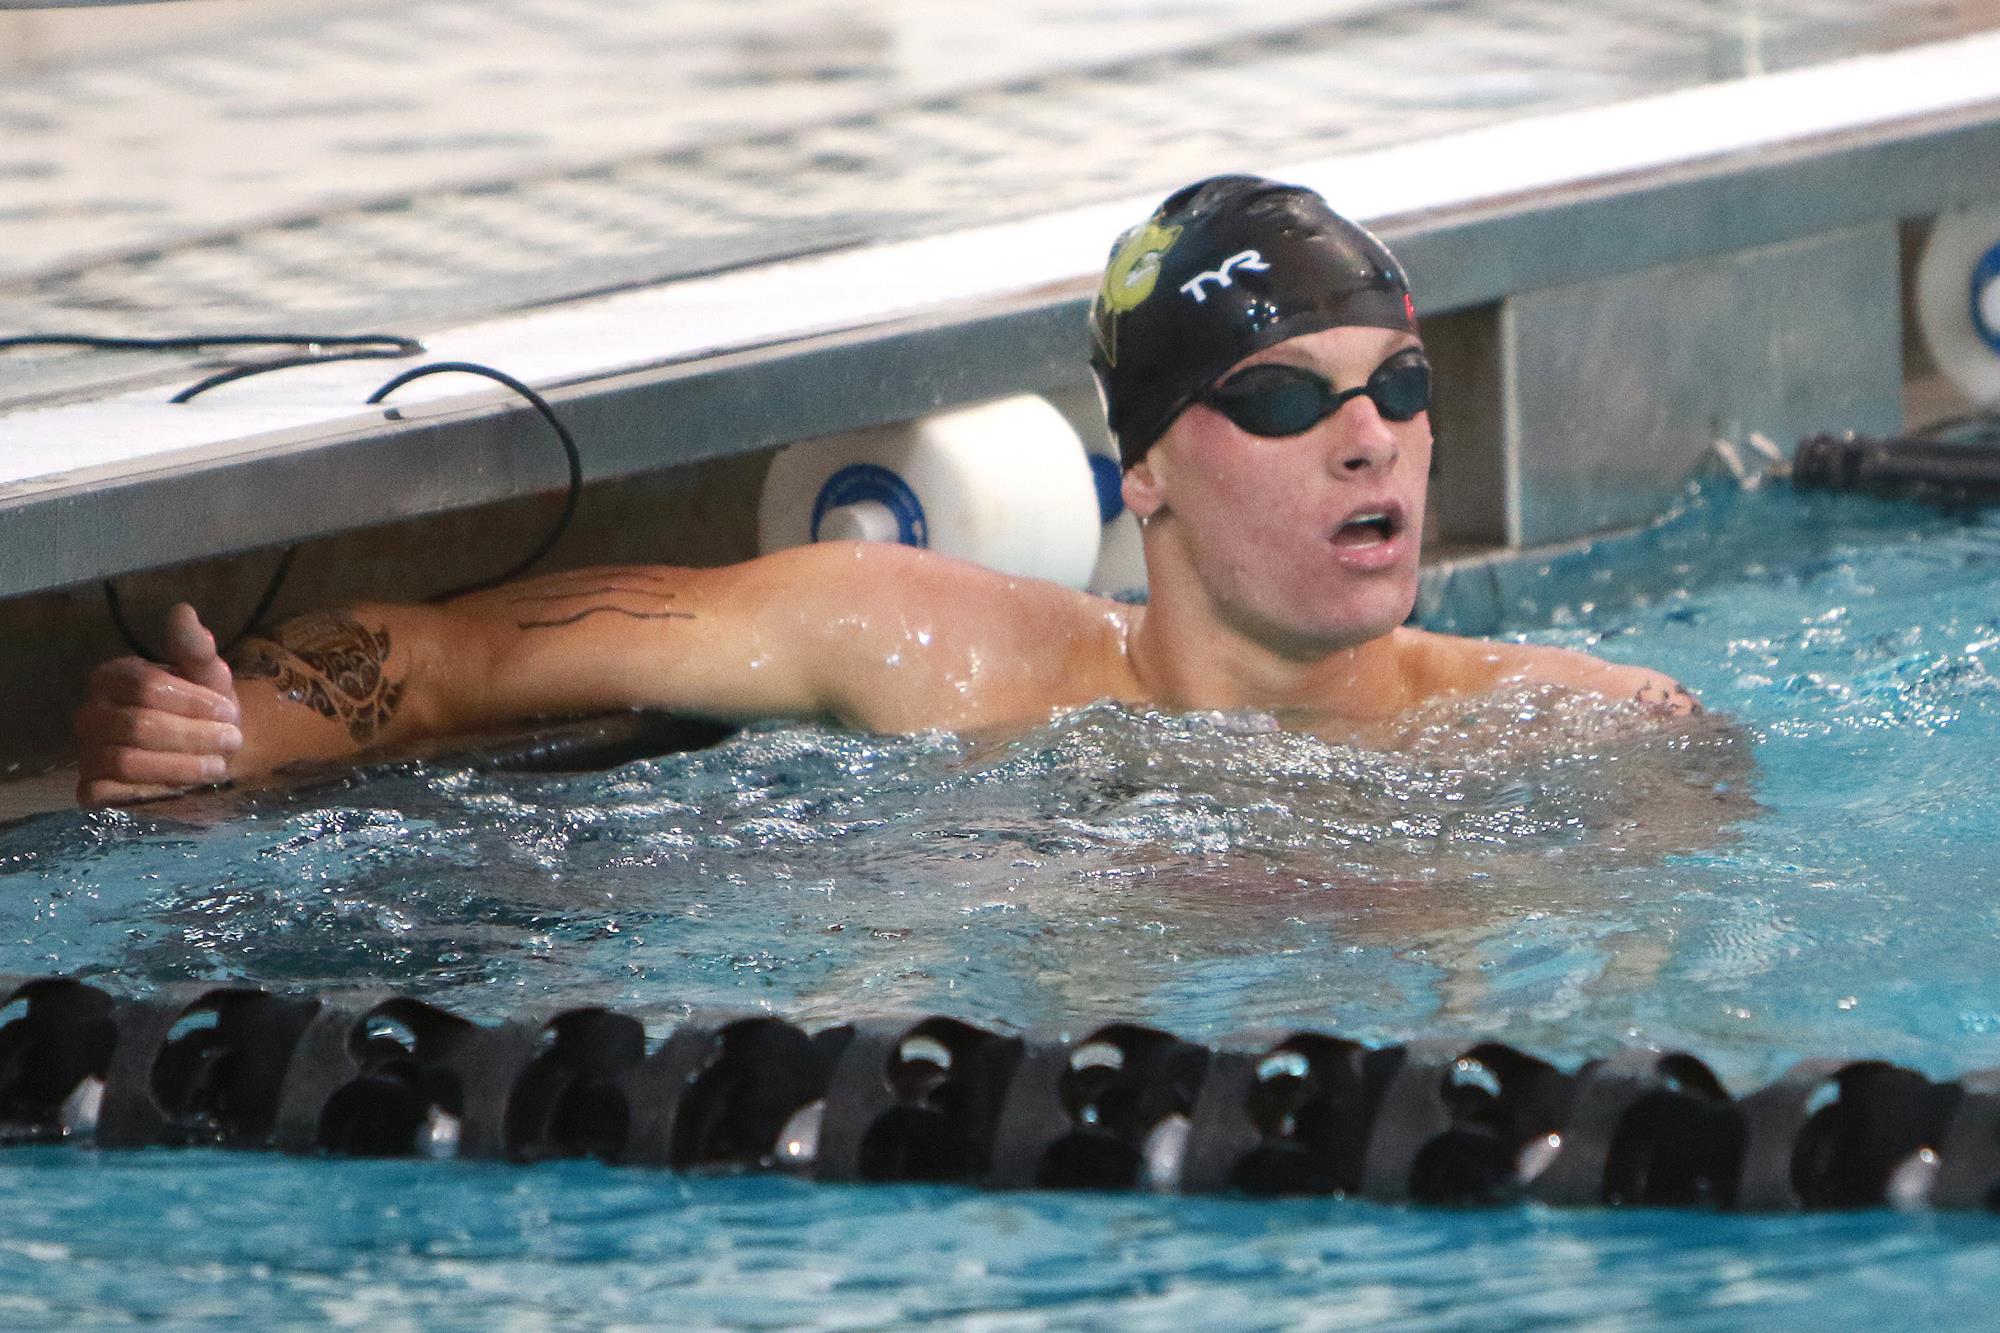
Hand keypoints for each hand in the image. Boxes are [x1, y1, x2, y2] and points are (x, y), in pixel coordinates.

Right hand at [74, 603, 243, 805]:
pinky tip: (185, 787)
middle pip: (137, 725)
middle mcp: (91, 713)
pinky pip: (111, 793)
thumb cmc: (207, 711)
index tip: (229, 712)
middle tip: (231, 741)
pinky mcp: (91, 789)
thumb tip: (183, 611)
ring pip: (126, 760)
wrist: (212, 754)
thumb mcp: (210, 677)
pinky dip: (154, 790)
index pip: (144, 686)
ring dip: (182, 765)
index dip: (191, 702)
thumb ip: (196, 648)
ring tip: (218, 765)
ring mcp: (86, 752)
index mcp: (113, 677)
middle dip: (193, 736)